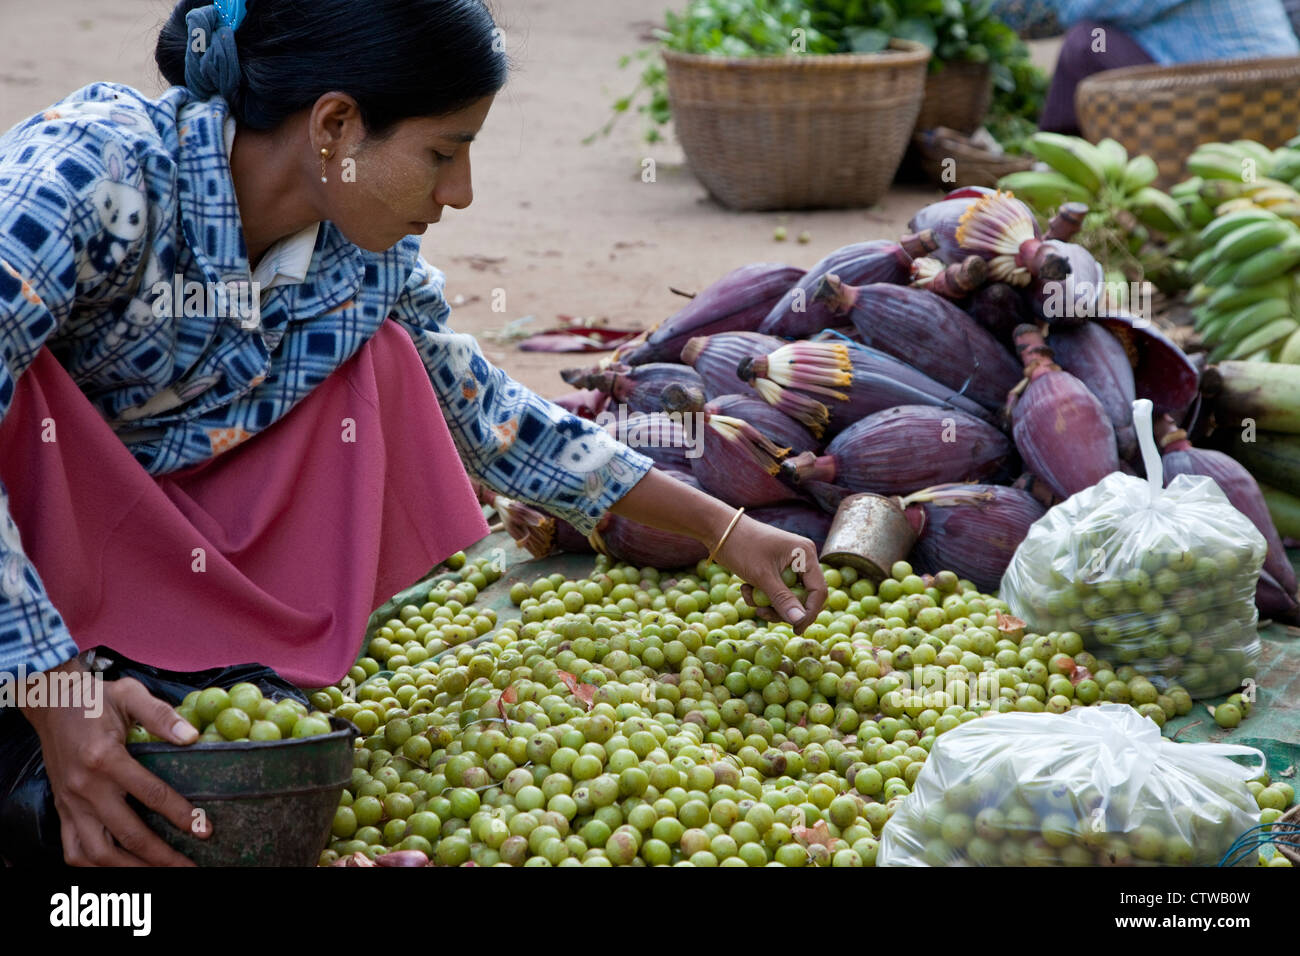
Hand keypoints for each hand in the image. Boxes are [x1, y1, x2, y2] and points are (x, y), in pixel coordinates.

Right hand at [19, 660, 209, 865]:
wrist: (51, 702)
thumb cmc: (95, 698)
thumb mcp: (130, 695)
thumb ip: (161, 715)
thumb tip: (192, 737)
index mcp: (105, 758)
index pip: (150, 795)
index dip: (180, 815)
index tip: (204, 830)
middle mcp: (85, 787)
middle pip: (127, 834)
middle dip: (161, 857)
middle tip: (189, 868)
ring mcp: (70, 802)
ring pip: (97, 852)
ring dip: (130, 869)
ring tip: (161, 874)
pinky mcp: (62, 809)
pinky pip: (73, 849)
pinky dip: (95, 865)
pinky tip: (120, 868)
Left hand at [714, 516, 826, 633]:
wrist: (718, 530)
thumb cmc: (742, 547)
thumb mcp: (762, 576)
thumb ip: (782, 600)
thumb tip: (800, 621)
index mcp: (805, 554)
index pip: (818, 591)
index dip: (809, 612)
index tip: (796, 629)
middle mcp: (801, 558)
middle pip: (803, 596)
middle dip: (782, 608)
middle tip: (762, 612)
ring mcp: (788, 563)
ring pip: (787, 596)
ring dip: (768, 603)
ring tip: (748, 597)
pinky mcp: (774, 569)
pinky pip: (775, 590)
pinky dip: (761, 595)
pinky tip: (745, 588)